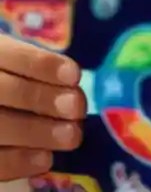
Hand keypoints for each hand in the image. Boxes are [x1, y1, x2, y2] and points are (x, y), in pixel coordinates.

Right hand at [0, 35, 85, 180]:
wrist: (1, 103)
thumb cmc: (17, 80)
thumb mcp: (21, 63)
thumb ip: (41, 68)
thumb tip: (76, 81)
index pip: (8, 54)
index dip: (41, 64)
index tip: (75, 74)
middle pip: (3, 91)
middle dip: (41, 99)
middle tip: (77, 108)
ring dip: (36, 133)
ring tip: (71, 135)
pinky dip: (18, 161)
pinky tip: (46, 159)